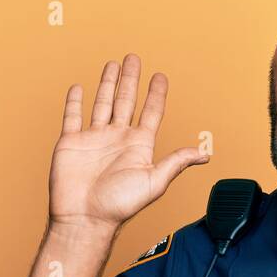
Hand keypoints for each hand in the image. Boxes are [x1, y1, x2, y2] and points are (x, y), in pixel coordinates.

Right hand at [49, 53, 209, 232]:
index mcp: (139, 145)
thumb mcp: (154, 181)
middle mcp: (117, 138)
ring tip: (113, 65)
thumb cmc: (120, 205)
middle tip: (135, 58)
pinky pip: (73, 116)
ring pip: (102, 103)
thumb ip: (176, 162)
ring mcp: (94, 139)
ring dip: (107, 84)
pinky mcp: (71, 142)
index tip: (160, 77)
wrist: (84, 218)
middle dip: (131, 80)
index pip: (150, 112)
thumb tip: (205, 154)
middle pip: (126, 101)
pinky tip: (79, 88)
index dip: (156, 94)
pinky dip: (75, 102)